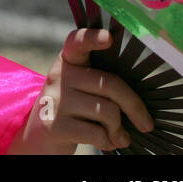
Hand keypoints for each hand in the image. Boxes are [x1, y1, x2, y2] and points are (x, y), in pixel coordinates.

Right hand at [8, 28, 155, 153]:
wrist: (36, 136)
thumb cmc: (70, 111)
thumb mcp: (78, 89)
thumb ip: (102, 86)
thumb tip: (139, 111)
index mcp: (68, 62)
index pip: (77, 42)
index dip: (92, 38)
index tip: (108, 38)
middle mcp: (59, 76)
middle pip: (110, 85)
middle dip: (134, 107)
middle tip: (146, 124)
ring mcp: (55, 100)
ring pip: (107, 111)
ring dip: (118, 130)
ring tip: (117, 137)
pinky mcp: (54, 125)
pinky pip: (97, 133)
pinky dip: (107, 142)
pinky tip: (105, 143)